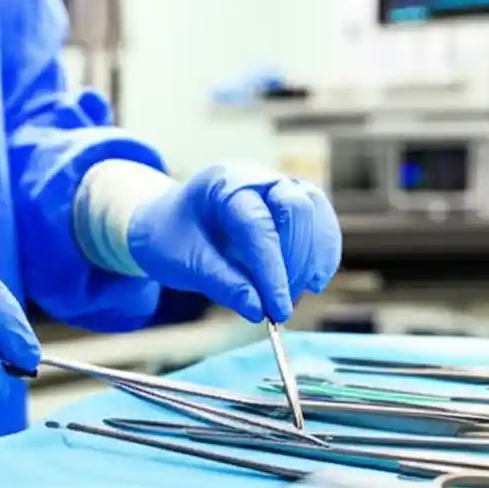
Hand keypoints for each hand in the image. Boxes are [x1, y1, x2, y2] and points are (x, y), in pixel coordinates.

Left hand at [127, 166, 341, 322]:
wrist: (166, 223)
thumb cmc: (169, 239)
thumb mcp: (183, 264)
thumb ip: (223, 284)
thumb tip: (259, 310)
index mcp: (221, 185)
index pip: (258, 226)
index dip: (272, 271)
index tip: (277, 310)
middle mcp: (254, 178)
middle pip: (296, 207)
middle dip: (296, 260)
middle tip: (283, 304)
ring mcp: (275, 186)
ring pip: (314, 209)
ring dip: (314, 255)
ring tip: (298, 293)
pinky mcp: (290, 203)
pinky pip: (319, 219)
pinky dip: (322, 250)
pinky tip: (314, 280)